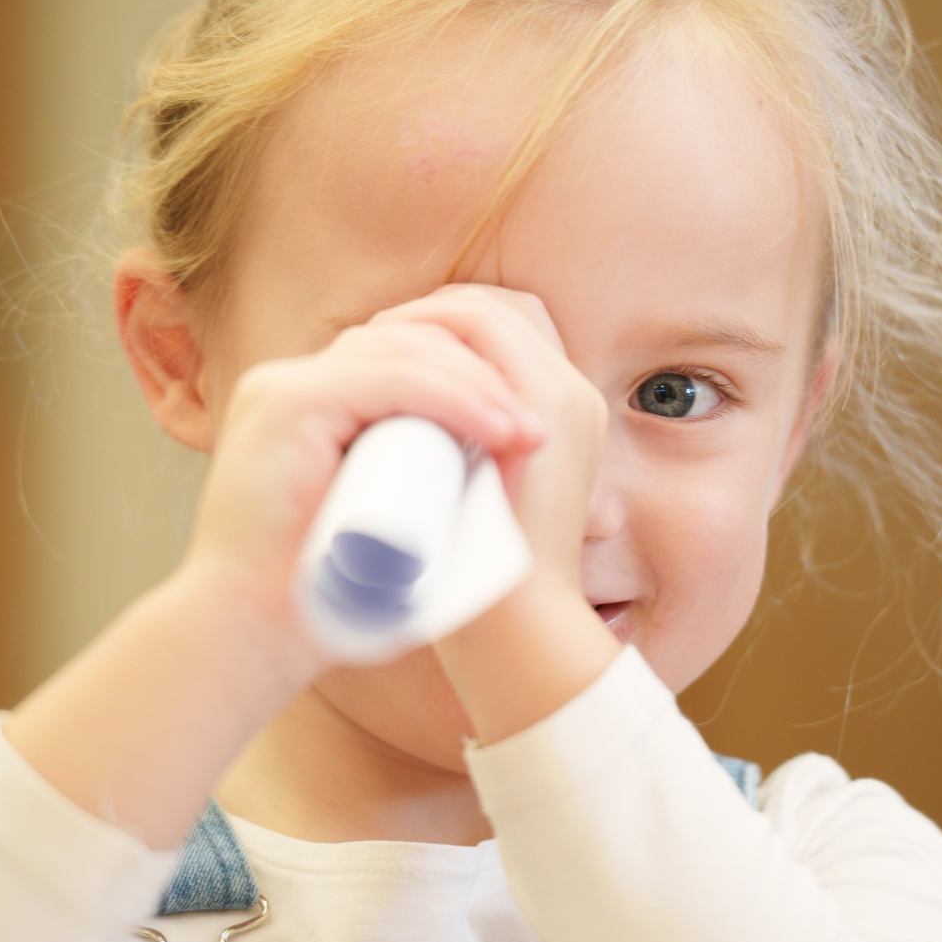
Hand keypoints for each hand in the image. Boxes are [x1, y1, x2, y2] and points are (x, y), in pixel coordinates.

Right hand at [177, 297, 548, 680]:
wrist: (248, 640)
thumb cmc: (317, 602)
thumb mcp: (375, 529)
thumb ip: (407, 496)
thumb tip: (486, 486)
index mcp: (306, 403)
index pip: (400, 358)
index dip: (470, 379)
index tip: (527, 424)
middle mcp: (290, 383)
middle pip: (407, 345)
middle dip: (482, 376)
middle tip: (537, 424)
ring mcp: (282, 389)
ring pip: (404, 355)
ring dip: (478, 387)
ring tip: (528, 431)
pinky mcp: (286, 405)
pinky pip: (386, 378)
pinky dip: (451, 396)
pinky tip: (496, 426)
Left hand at [362, 285, 608, 608]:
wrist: (516, 630)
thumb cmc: (483, 583)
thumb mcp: (475, 507)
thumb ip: (459, 474)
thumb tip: (403, 454)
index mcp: (562, 419)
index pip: (507, 336)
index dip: (444, 328)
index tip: (386, 354)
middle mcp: (574, 398)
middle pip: (499, 311)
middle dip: (428, 314)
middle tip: (369, 340)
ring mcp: (564, 398)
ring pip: (485, 312)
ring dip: (421, 317)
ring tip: (367, 345)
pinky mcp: (543, 408)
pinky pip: (483, 331)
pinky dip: (430, 328)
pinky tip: (384, 348)